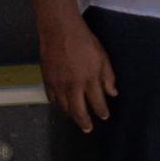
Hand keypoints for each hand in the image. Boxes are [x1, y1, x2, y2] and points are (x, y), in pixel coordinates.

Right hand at [40, 15, 117, 133]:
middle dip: (84, 122)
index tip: (105, 117)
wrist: (59, 31)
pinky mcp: (47, 80)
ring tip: (75, 118)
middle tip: (87, 129)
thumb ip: (108, 77)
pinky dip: (57, 105)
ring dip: (70, 115)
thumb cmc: (84, 42)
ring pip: (63, 107)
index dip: (101, 112)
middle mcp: (73, 86)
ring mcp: (58, 84)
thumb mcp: (103, 57)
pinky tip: (61, 106)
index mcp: (89, 80)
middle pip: (78, 111)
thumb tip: (113, 93)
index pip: (97, 103)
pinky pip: (52, 98)